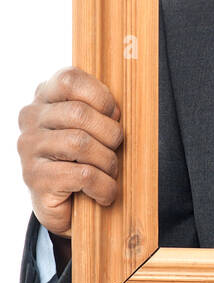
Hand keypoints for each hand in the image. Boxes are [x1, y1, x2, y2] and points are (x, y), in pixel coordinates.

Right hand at [18, 68, 123, 251]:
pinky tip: (104, 193)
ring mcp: (29, 148)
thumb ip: (99, 109)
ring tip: (110, 173)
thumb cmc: (84, 156)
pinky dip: (103, 186)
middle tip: (115, 149)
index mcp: (45, 96)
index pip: (69, 79)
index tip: (113, 115)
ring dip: (108, 162)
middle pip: (79, 113)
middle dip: (110, 133)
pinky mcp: (35, 178)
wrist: (63, 203)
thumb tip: (116, 112)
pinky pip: (82, 175)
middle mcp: (30, 119)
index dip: (101, 96)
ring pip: (80, 144)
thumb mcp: (91, 125)